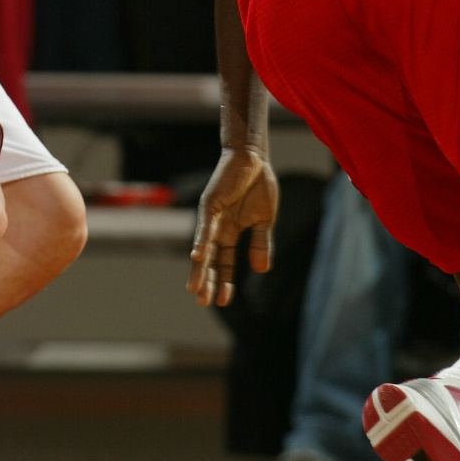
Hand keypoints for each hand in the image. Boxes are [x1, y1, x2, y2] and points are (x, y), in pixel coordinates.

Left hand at [187, 146, 278, 306]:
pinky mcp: (210, 203)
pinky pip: (205, 225)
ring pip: (204, 247)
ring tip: (194, 288)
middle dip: (207, 280)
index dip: (224, 280)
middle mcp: (218, 227)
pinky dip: (201, 240)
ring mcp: (212, 216)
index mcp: (231, 232)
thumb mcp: (264, 220)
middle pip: (210, 259)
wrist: (255, 158)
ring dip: (200, 268)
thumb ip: (260, 244)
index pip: (225, 262)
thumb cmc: (259, 185)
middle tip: (203, 302)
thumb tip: (261, 271)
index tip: (223, 301)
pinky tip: (197, 256)